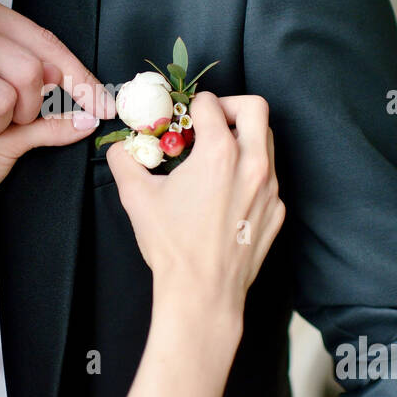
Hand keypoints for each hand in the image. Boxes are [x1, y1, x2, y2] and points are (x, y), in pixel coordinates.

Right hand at [106, 93, 284, 309]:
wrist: (202, 293)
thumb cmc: (172, 246)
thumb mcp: (137, 197)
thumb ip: (125, 161)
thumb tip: (121, 148)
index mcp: (219, 153)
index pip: (211, 104)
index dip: (191, 106)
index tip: (183, 119)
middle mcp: (252, 165)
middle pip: (255, 108)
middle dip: (230, 107)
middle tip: (210, 122)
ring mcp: (270, 189)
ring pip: (266, 142)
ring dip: (243, 139)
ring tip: (216, 158)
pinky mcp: (275, 211)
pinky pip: (268, 178)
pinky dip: (249, 174)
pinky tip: (226, 194)